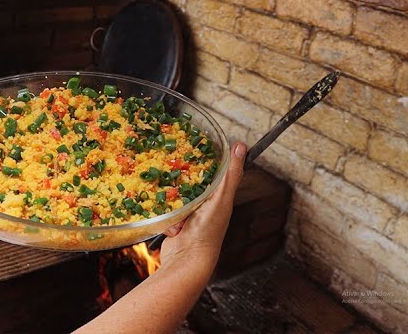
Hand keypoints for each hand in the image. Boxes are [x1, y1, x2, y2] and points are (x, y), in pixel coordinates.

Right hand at [158, 142, 245, 273]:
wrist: (186, 262)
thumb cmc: (208, 231)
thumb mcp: (221, 198)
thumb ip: (230, 173)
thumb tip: (241, 145)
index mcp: (220, 198)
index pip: (215, 171)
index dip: (206, 159)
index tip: (194, 146)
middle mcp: (206, 205)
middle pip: (191, 182)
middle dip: (182, 184)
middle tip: (175, 179)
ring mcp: (190, 215)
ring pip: (175, 197)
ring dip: (174, 205)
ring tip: (180, 216)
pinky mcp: (175, 224)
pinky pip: (167, 213)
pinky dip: (168, 219)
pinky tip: (174, 229)